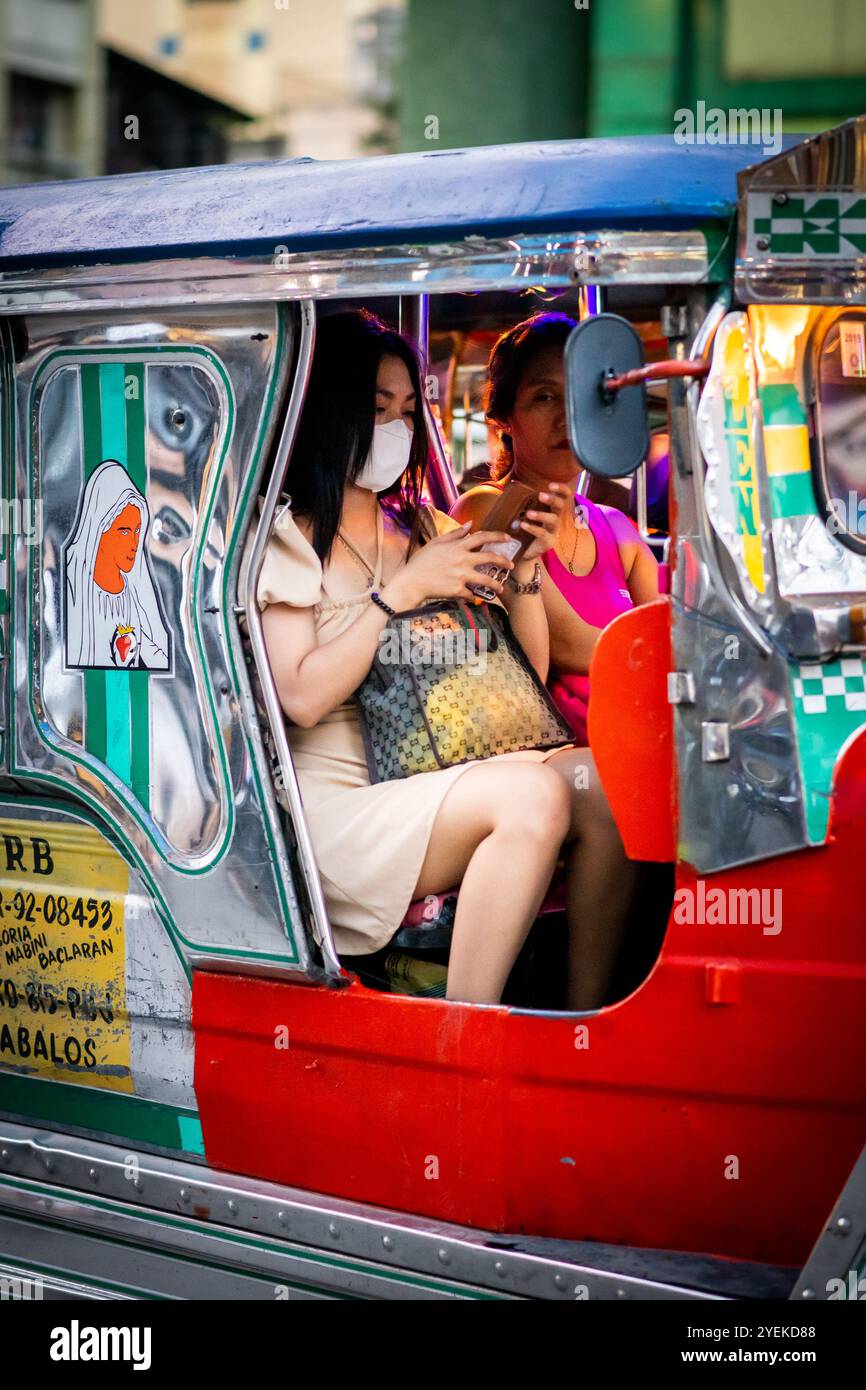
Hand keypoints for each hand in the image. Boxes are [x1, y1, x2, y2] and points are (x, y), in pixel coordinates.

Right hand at [381, 524, 515, 609]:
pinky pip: (471, 594)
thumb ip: (455, 534)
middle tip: (511, 565)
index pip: (482, 537)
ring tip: (500, 588)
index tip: (508, 538)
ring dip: (496, 584)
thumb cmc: (422, 561)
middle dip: (504, 561)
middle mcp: (462, 560)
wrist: (411, 581)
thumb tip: (470, 524)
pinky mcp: (458, 590)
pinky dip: (473, 596)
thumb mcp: (436, 543)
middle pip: (490, 558)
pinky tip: (474, 597)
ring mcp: (461, 576)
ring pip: (486, 579)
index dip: (497, 536)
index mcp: (458, 546)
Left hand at [510, 481, 570, 560]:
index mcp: (551, 509)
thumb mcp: (524, 513)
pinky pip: (543, 534)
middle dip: (552, 499)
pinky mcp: (548, 542)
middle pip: (560, 506)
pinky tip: (523, 525)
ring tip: (528, 513)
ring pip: (553, 520)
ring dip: (541, 515)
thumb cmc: (523, 528)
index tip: (550, 485)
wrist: (521, 550)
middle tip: (541, 495)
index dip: (561, 489)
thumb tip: (512, 484)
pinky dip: (533, 528)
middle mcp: (555, 518)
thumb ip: (523, 502)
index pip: (563, 496)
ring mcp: (553, 531)